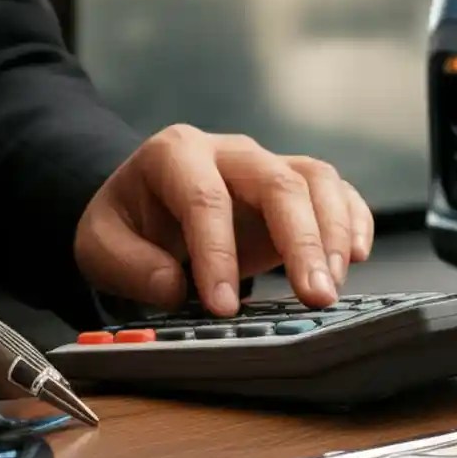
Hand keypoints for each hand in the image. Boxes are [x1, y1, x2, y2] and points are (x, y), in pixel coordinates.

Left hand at [74, 124, 374, 315]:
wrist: (147, 202)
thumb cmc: (128, 221)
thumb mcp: (99, 244)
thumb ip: (129, 264)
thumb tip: (175, 286)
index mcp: (176, 154)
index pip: (206, 200)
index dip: (218, 254)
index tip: (224, 306)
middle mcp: (232, 152)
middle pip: (279, 184)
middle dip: (302, 242)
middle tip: (313, 295)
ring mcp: (270, 164)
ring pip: (317, 180)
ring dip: (334, 233)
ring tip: (331, 285)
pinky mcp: (297, 185)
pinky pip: (338, 190)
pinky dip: (355, 219)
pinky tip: (357, 256)